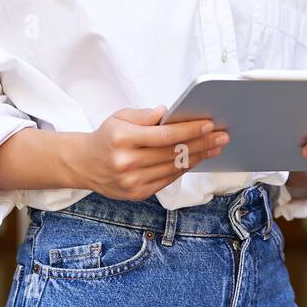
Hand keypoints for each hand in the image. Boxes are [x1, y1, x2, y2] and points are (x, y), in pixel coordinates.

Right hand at [73, 106, 228, 200]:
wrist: (84, 164)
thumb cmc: (106, 136)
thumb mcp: (120, 117)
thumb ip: (144, 115)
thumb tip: (169, 113)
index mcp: (122, 139)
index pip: (164, 135)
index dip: (189, 130)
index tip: (209, 125)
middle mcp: (127, 162)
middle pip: (173, 153)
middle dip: (202, 144)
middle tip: (222, 136)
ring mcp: (132, 181)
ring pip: (173, 168)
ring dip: (198, 157)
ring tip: (215, 147)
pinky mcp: (137, 193)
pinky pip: (167, 180)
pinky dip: (184, 169)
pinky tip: (197, 159)